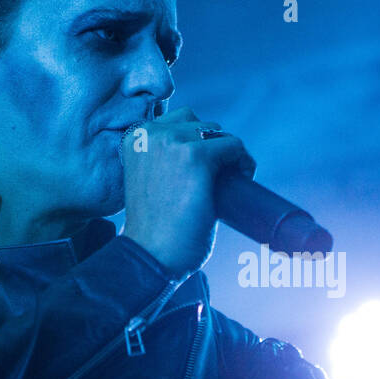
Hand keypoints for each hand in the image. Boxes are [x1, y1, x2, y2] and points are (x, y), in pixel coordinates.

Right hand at [120, 106, 255, 277]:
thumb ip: (167, 162)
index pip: (176, 121)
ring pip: (217, 132)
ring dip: (228, 153)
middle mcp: (150, 134)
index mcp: (135, 138)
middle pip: (197, 122)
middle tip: (220, 176)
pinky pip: (234, 146)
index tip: (205, 168)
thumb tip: (207, 154)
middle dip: (211, 146)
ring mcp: (171, 142)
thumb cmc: (154, 230)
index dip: (196, 142)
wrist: (150, 256)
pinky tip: (244, 178)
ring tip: (232, 180)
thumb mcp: (151, 182)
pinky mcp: (195, 157)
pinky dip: (243, 161)